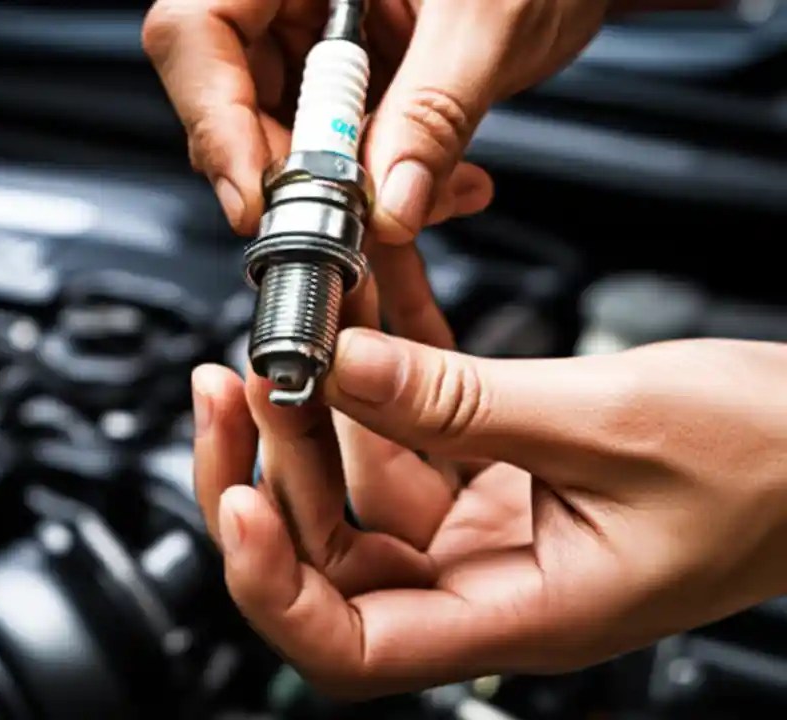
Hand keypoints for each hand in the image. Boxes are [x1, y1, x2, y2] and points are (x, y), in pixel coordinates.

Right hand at [143, 0, 617, 347]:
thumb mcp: (490, 20)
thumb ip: (433, 112)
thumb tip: (387, 203)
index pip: (198, 30)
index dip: (210, 118)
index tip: (254, 195)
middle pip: (231, 99)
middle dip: (291, 177)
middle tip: (339, 226)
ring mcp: (321, 41)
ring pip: (286, 141)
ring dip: (342, 204)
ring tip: (399, 232)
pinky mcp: (355, 85)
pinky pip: (338, 155)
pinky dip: (376, 200)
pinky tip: (420, 220)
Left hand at [191, 334, 786, 698]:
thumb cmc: (774, 466)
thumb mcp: (606, 421)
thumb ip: (460, 399)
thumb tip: (340, 364)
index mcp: (518, 613)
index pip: (350, 644)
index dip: (272, 586)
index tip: (236, 502)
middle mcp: (486, 579)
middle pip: (329, 548)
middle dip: (272, 461)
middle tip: (233, 377)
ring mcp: (487, 524)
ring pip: (359, 475)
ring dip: (316, 397)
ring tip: (293, 317)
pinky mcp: (498, 470)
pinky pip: (412, 422)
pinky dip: (383, 364)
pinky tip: (364, 301)